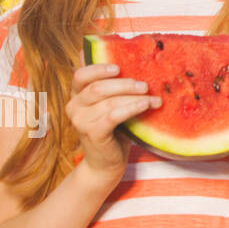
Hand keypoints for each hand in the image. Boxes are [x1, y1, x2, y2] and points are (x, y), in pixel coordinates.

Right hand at [66, 62, 158, 180]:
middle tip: (145, 85)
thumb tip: (137, 65)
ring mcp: (81, 121)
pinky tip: (146, 106)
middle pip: (98, 88)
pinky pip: (114, 116)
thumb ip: (115, 89)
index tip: (119, 67)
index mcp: (77, 95)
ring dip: (135, 98)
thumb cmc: (113, 129)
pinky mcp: (92, 133)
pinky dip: (132, 108)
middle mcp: (74, 107)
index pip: (81, 75)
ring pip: (109, 102)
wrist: (105, 163)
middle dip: (125, 84)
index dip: (99, 68)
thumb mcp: (112, 105)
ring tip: (154, 99)